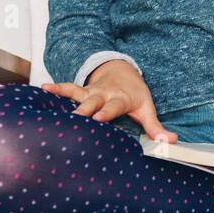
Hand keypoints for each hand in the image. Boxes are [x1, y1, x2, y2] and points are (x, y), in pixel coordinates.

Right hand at [40, 59, 178, 143]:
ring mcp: (91, 92)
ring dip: (65, 99)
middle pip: (91, 103)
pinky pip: (68, 89)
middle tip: (73, 120)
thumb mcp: (147, 108)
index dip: (105, 113)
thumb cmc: (135, 94)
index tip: (98, 119)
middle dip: (82, 111)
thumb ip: (155, 127)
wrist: (123, 70)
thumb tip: (170, 143)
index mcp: (120, 100)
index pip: (113, 107)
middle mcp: (103, 94)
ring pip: (77, 95)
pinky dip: (56, 88)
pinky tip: (43, 88)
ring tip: (51, 103)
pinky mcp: (82, 91)